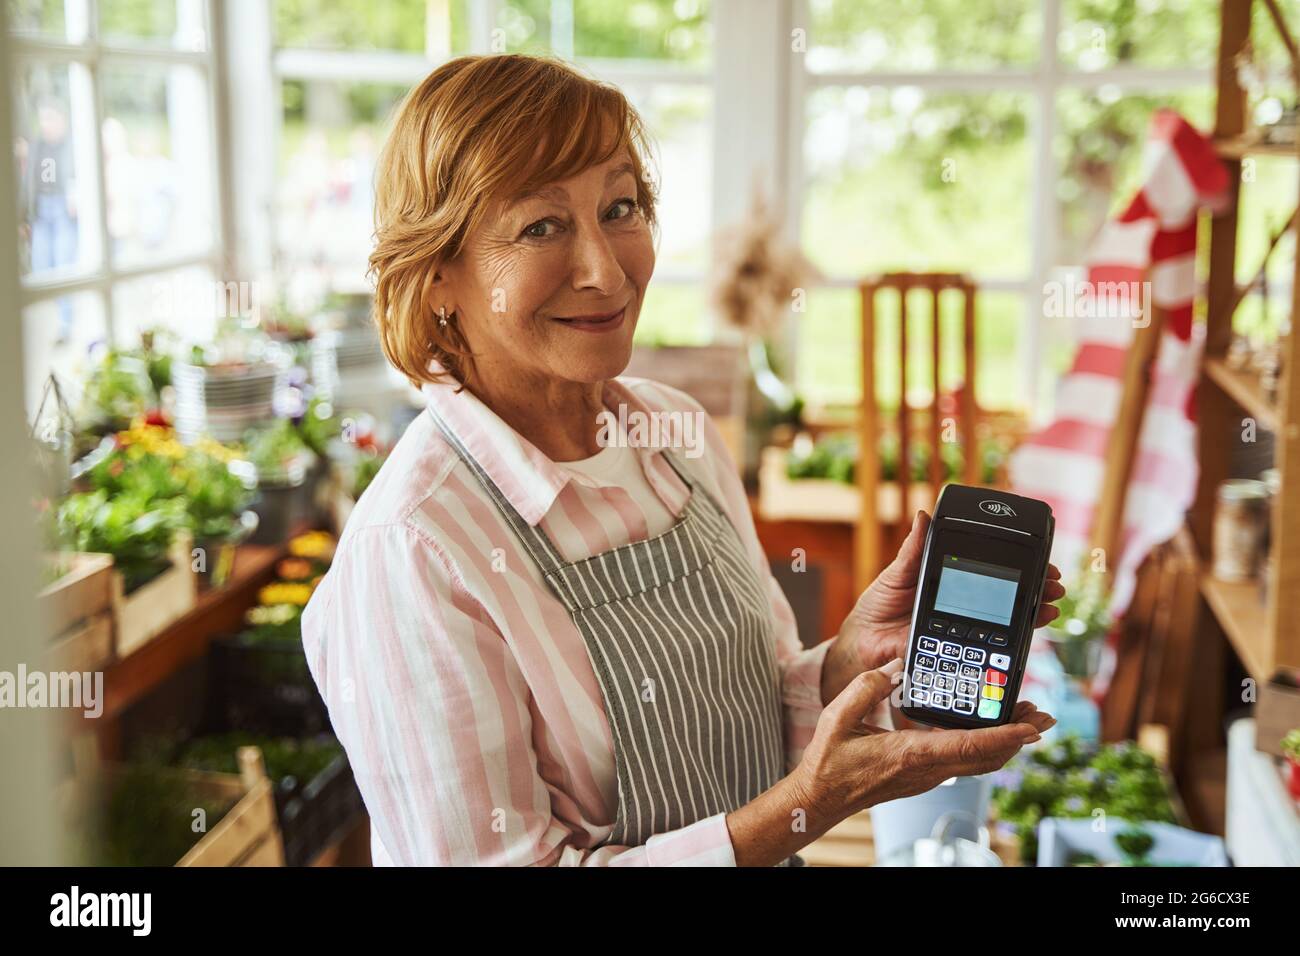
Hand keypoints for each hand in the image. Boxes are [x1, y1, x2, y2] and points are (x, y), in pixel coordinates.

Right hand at [795, 659, 1056, 822]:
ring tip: (1028, 720)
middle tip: (1044, 715)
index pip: (969, 746)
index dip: (1006, 736)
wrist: (819, 799)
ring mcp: (928, 777)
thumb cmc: (827, 761)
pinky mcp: (924, 776)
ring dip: (1008, 743)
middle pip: (988, 757)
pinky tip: (992, 732)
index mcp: (909, 754)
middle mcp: (926, 770)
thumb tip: (898, 665)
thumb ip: (868, 686)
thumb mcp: (837, 715)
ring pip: (981, 763)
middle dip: (1020, 737)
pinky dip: (988, 747)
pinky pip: (967, 763)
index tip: (1032, 725)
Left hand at [820, 510, 1065, 704]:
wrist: (862, 642)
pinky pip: (990, 645)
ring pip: (1006, 620)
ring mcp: (964, 628)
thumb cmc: (877, 606)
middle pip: (1007, 595)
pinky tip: (1032, 627)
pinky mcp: (958, 649)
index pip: (990, 571)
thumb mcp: (895, 573)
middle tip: (1054, 582)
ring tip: (1051, 603)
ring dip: (1033, 611)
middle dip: (1035, 587)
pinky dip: (1013, 638)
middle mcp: (963, 604)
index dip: (1015, 566)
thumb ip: (913, 550)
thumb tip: (923, 516)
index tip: (1039, 558)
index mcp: (950, 581)